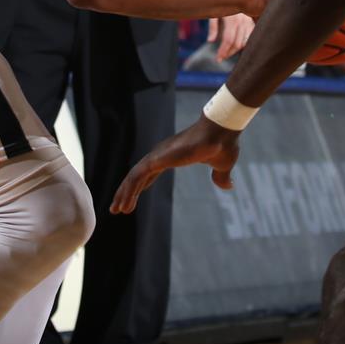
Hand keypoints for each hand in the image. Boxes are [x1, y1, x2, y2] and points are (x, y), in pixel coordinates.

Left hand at [112, 117, 240, 213]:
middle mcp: (161, 154)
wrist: (221, 133)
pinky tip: (124, 204)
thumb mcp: (222, 166)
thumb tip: (227, 186)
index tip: (132, 200)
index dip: (140, 187)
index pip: (149, 173)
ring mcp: (157, 155)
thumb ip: (220, 176)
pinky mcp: (157, 159)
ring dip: (124, 194)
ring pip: (133, 177)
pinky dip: (128, 190)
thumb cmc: (221, 145)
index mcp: (171, 156)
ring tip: (117, 210)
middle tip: (118, 209)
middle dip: (126, 192)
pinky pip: (137, 177)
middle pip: (137, 176)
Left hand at [208, 13, 254, 60]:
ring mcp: (249, 21)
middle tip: (221, 57)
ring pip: (245, 41)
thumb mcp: (214, 12)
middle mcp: (242, 21)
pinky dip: (246, 43)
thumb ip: (213, 27)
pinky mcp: (253, 21)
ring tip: (228, 53)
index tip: (218, 58)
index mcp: (232, 19)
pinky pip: (251, 36)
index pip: (228, 40)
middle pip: (238, 43)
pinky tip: (239, 46)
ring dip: (236, 50)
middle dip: (229, 53)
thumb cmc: (221, 0)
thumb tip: (210, 41)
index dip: (223, 51)